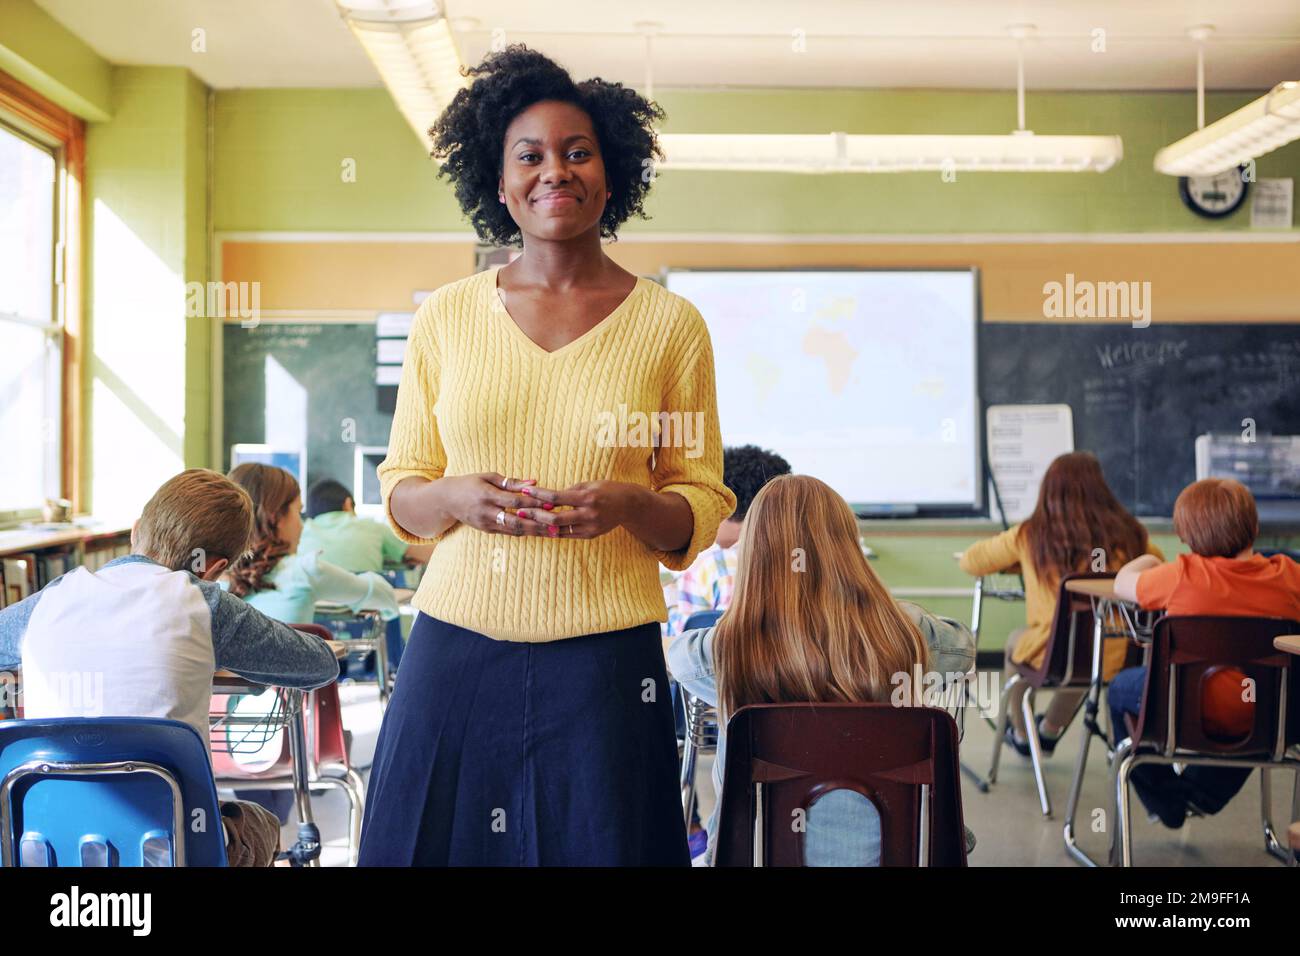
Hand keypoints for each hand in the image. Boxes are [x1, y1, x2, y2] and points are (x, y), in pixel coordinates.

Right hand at [441, 472, 554, 536]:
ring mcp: (486, 523)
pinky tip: (539, 533)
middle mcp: (486, 512)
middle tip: (556, 525)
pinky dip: (525, 532)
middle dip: (538, 523)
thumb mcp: (489, 477)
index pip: (515, 501)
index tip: (552, 503)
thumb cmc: (470, 483)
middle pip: (516, 520)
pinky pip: (509, 533)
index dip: (534, 503)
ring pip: (514, 530)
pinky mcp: (487, 530)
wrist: (447, 500)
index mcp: (487, 495)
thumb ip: (512, 482)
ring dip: (535, 532)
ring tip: (553, 533)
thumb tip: (535, 482)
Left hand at [512, 480, 641, 539]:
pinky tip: (541, 528)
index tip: (524, 491)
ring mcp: (590, 527)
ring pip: (558, 530)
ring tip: (525, 522)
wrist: (628, 505)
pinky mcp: (590, 535)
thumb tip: (547, 499)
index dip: (538, 495)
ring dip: (540, 526)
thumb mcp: (588, 485)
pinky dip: (553, 531)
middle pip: (554, 518)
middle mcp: (588, 514)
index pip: (556, 498)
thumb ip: (568, 492)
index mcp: (587, 497)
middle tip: (519, 511)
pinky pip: (567, 535)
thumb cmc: (606, 490)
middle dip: (534, 515)